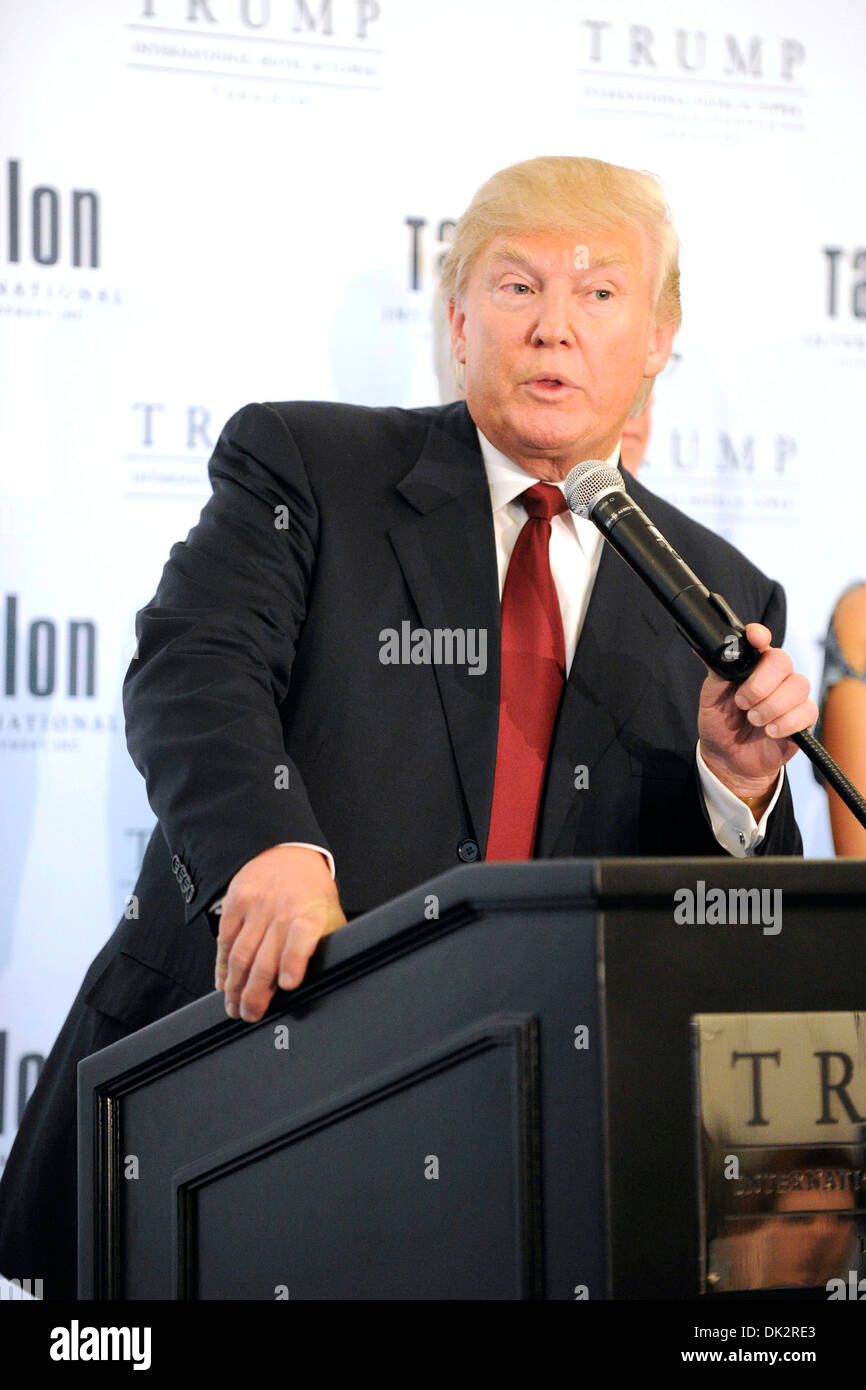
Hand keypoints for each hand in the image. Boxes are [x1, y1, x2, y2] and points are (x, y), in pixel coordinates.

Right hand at [214, 845, 345, 1021]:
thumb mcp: (329, 915)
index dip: (293, 962)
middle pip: (264, 958)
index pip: (301, 937)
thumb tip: (328, 978)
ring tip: (234, 1007)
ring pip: (240, 955)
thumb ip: (325, 944)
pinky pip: (224, 941)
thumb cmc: (311, 892)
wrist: (287, 854)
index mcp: (310, 914)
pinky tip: (224, 983)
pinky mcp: (235, 902)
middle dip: (255, 994)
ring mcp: (255, 906)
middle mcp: (281, 909)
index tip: (287, 985)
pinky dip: (222, 966)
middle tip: (251, 1015)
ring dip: (235, 987)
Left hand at [698, 622, 816, 810]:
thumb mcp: (710, 699)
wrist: (729, 759)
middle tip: (743, 702)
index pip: (762, 641)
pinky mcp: (803, 719)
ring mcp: (792, 697)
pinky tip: (770, 731)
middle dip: (761, 683)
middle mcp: (775, 676)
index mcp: (753, 665)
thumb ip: (716, 674)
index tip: (755, 638)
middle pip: (783, 661)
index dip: (760, 636)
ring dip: (771, 706)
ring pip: (798, 686)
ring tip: (754, 720)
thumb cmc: (721, 724)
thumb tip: (707, 650)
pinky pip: (807, 712)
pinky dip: (786, 722)